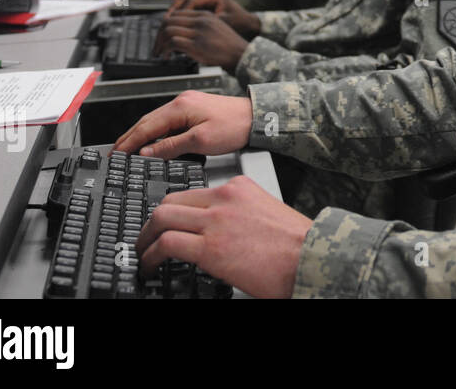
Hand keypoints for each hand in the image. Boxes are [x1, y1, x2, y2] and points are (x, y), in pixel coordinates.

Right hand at [114, 90, 252, 157]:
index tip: (116, 154)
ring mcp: (187, 104)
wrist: (256, 117)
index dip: (129, 142)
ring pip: (156, 121)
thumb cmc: (235, 126)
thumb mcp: (200, 141)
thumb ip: (171, 147)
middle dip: (129, 138)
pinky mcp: (194, 109)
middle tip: (114, 153)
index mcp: (180, 107)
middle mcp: (181, 102)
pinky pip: (167, 121)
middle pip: (146, 121)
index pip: (146, 127)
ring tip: (128, 149)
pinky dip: (155, 132)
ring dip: (141, 135)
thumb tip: (147, 153)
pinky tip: (152, 142)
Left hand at [135, 176, 311, 298]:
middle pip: (169, 202)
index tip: (167, 224)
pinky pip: (166, 245)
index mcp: (239, 188)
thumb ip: (239, 214)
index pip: (191, 193)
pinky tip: (150, 267)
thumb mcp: (266, 213)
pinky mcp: (210, 248)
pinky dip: (150, 257)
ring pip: (160, 219)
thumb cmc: (297, 244)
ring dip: (145, 239)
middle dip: (152, 223)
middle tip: (147, 239)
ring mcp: (215, 221)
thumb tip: (220, 232)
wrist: (312, 256)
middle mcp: (224, 199)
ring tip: (143, 255)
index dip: (172, 211)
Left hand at [157, 11, 250, 70]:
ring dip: (159, 43)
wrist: (241, 54)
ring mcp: (198, 33)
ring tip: (160, 52)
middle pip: (169, 20)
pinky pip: (172, 43)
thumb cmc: (230, 45)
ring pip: (168, 30)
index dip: (165, 25)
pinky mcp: (196, 45)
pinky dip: (165, 49)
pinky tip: (167, 56)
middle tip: (157, 45)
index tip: (162, 35)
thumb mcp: (217, 27)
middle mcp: (200, 21)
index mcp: (205, 15)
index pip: (176, 14)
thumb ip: (201, 25)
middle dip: (158, 34)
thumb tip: (181, 32)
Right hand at [167, 0, 261, 37]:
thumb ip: (206, 24)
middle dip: (175, 7)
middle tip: (166, 19)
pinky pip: (190, 5)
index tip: (174, 21)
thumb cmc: (240, 23)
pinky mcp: (207, 4)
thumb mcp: (223, 24)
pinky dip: (183, 12)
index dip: (182, 11)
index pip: (192, 0)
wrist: (250, 24)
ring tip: (169, 20)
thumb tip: (189, 29)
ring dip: (177, 9)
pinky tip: (178, 22)